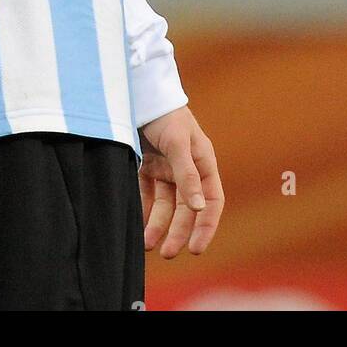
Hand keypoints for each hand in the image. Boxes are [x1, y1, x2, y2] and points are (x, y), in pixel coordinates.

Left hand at [138, 106, 223, 257]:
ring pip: (165, 205)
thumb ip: (188, 175)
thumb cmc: (166, 115)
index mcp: (203, 162)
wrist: (139, 94)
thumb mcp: (179, 143)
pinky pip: (146, 194)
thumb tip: (200, 208)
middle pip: (187, 208)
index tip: (196, 248)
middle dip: (178, 231)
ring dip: (158, 225)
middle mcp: (187, 168)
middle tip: (167, 253)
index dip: (206, 225)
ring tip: (147, 245)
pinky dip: (142, 210)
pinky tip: (135, 225)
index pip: (211, 201)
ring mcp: (166, 168)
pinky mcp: (146, 166)